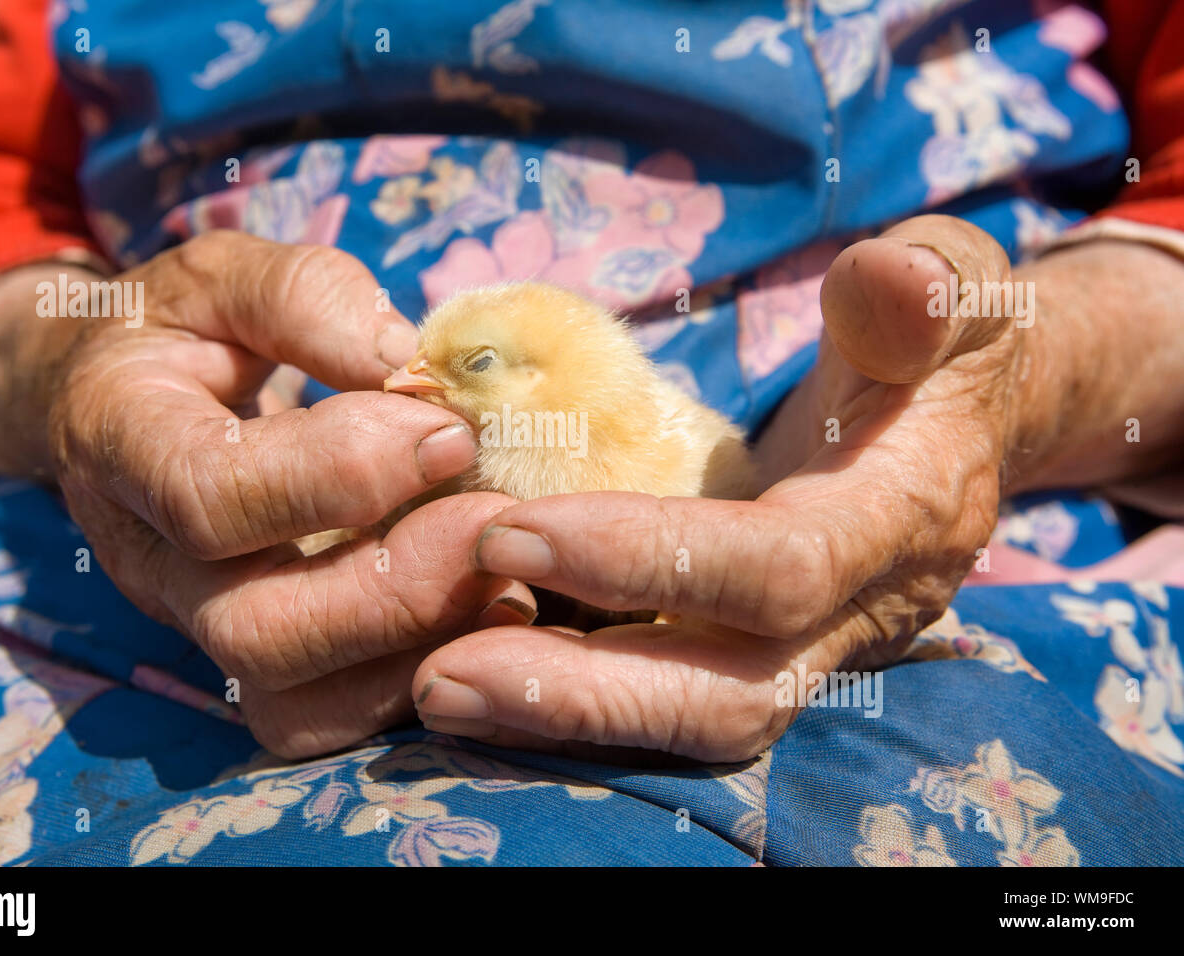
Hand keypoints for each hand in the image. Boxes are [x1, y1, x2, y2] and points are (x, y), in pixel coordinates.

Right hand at [0, 231, 537, 756]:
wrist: (127, 401)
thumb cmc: (185, 329)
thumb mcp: (224, 277)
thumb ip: (305, 300)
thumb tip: (405, 362)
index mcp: (123, 442)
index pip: (211, 495)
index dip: (339, 475)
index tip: (447, 429)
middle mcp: (149, 559)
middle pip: (257, 629)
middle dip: (397, 587)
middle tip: (500, 517)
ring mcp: (199, 623)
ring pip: (294, 698)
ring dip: (416, 646)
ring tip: (506, 573)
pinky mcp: (253, 661)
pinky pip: (324, 718)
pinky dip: (410, 681)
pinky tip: (479, 609)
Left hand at [410, 215, 1024, 761]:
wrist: (966, 424)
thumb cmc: (942, 338)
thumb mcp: (952, 286)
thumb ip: (919, 287)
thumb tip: (897, 282)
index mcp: (900, 518)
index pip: (777, 568)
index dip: (649, 561)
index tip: (510, 531)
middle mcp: (860, 613)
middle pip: (730, 695)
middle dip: (588, 694)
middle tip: (444, 675)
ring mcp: (815, 651)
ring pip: (697, 721)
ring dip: (568, 719)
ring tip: (441, 691)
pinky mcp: (769, 656)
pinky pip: (674, 702)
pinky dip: (580, 702)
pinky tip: (483, 672)